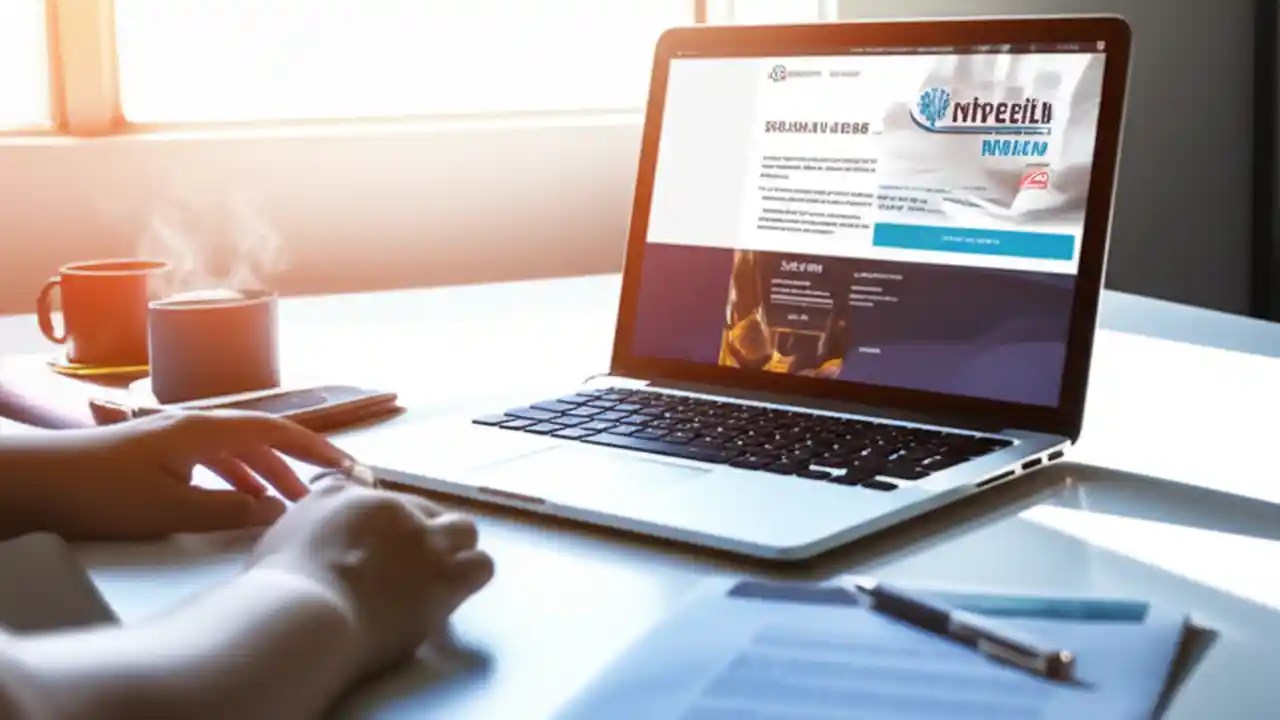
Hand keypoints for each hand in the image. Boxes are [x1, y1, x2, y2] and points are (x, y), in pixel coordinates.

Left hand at [4, 410, 350, 538]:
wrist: (36, 482)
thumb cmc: (101, 494)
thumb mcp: (172, 511)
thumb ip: (230, 512)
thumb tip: (276, 513)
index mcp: (204, 430)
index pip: (276, 432)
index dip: (316, 449)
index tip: (348, 468)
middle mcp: (195, 427)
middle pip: (262, 440)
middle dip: (298, 467)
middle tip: (328, 495)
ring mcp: (176, 440)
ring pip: (239, 454)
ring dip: (269, 477)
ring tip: (292, 508)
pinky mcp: (160, 456)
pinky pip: (216, 463)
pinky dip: (240, 481)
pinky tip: (245, 504)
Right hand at [251, 479, 493, 674]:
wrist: (304, 611)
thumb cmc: (283, 578)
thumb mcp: (295, 522)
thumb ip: (324, 500)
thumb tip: (346, 484)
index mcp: (358, 497)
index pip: (390, 502)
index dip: (391, 527)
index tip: (380, 549)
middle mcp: (399, 514)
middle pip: (432, 510)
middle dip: (428, 531)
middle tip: (412, 561)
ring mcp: (426, 545)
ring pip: (465, 531)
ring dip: (456, 550)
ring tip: (440, 574)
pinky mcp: (444, 581)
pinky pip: (481, 566)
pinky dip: (470, 575)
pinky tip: (450, 593)